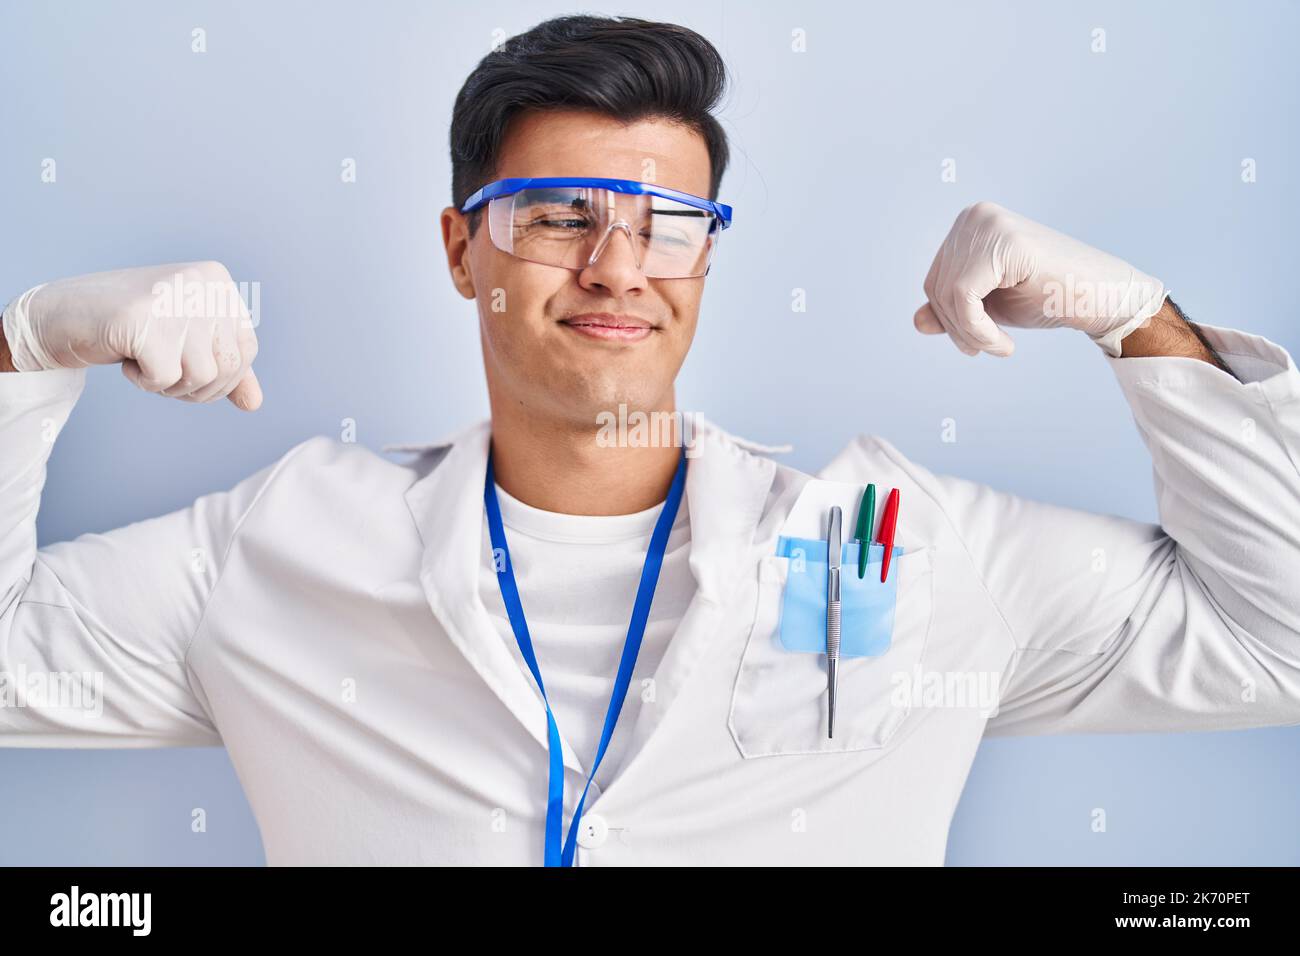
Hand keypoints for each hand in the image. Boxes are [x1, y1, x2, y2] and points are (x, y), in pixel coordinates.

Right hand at [1, 261, 261, 408]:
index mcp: (216, 280)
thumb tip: (254, 404)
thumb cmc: (132, 328)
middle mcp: (199, 282)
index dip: (223, 378)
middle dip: (199, 388)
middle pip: (228, 366)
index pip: (247, 349)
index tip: (190, 374)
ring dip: (172, 386)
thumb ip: (223, 369)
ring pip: (202, 376)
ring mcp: (171, 297)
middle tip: (165, 376)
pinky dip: (146, 382)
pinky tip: (128, 361)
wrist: (62, 313)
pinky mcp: (142, 319)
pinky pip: (166, 377)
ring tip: (146, 365)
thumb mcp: (186, 342)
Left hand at [913, 201, 1166, 357]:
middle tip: (983, 350)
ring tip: (997, 348)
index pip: (934, 279)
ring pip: (948, 294)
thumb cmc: (1050, 298)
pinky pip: (963, 298)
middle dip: (956, 327)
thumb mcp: (989, 306)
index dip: (948, 319)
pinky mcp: (1004, 245)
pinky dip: (978, 330)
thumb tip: (917, 322)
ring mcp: (990, 225)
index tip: (974, 343)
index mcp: (971, 224)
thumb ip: (953, 310)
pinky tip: (1003, 345)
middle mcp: (976, 216)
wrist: (1102, 298)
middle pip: (936, 286)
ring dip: (970, 334)